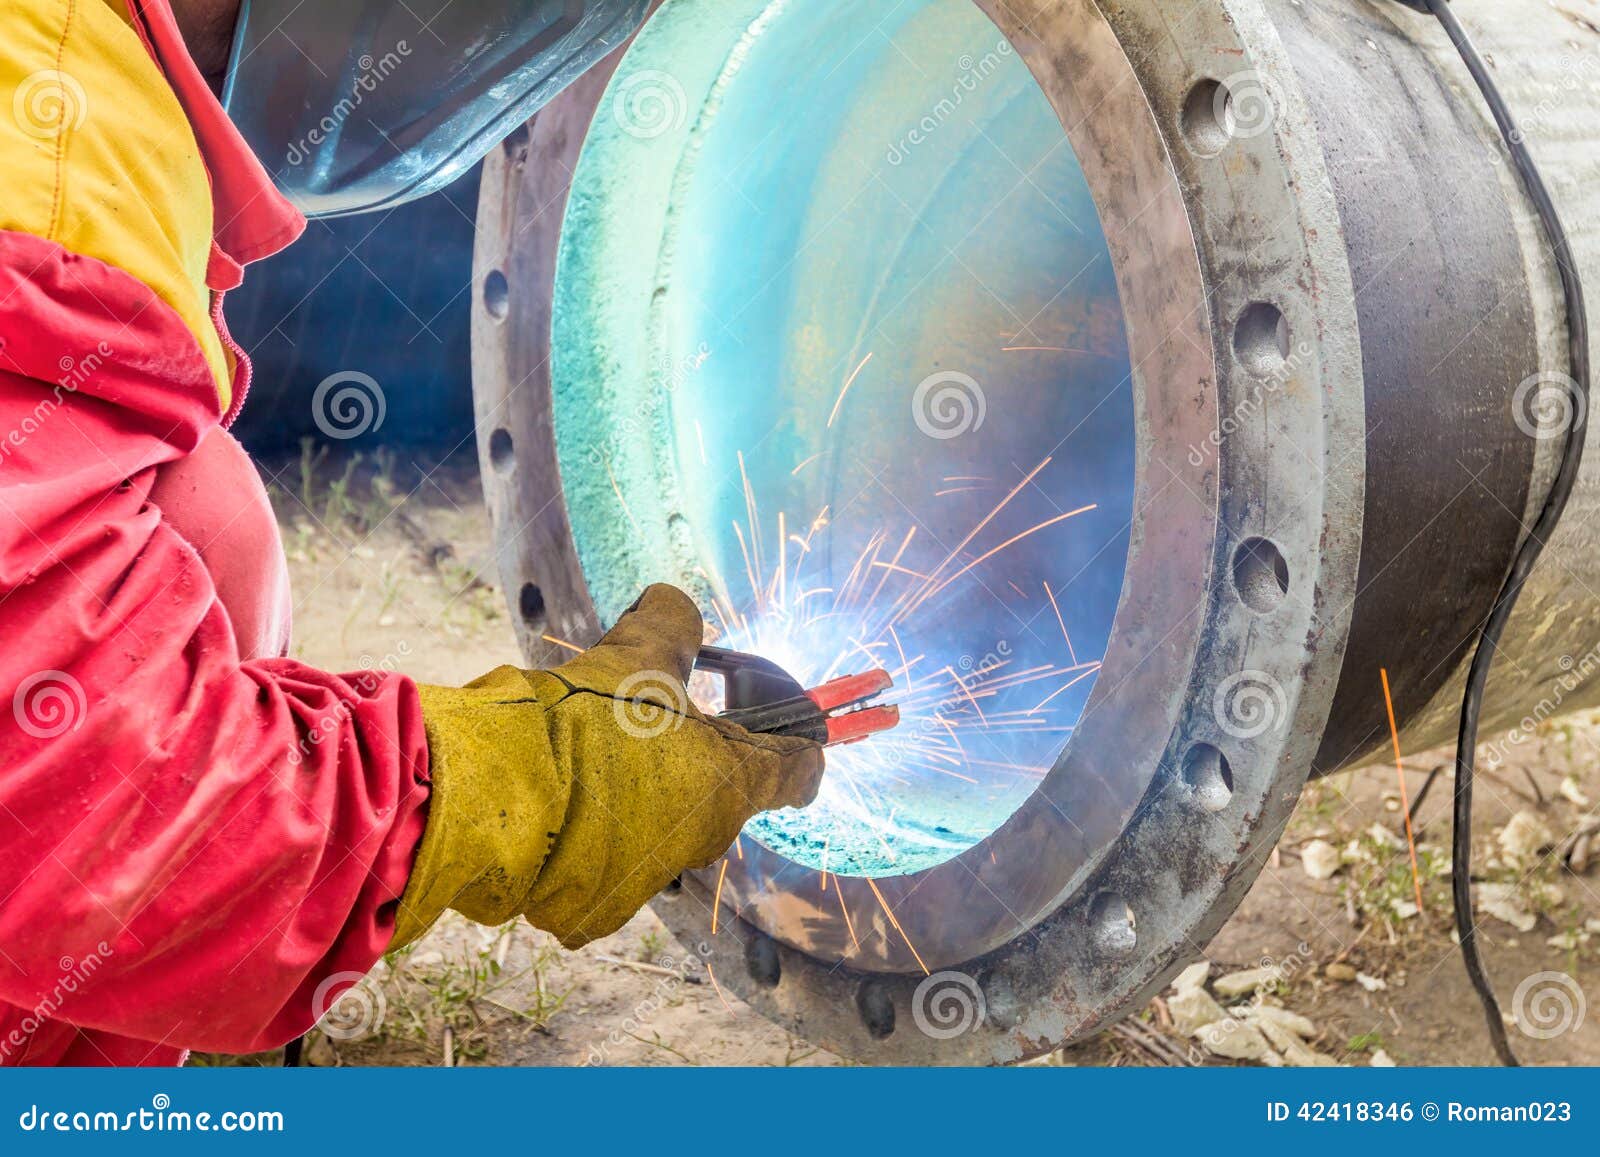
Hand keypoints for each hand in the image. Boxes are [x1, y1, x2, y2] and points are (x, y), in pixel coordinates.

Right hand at [393, 585, 822, 947]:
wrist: (490, 799)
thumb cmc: (578, 722)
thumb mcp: (635, 652)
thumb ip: (670, 623)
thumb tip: (674, 604)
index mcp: (729, 782)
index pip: (801, 770)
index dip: (806, 741)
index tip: (806, 729)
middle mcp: (701, 840)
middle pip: (718, 790)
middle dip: (691, 752)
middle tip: (645, 712)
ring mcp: (649, 881)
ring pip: (660, 824)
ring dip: (638, 788)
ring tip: (586, 749)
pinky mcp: (596, 909)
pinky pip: (608, 859)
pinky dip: (592, 826)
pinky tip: (558, 792)